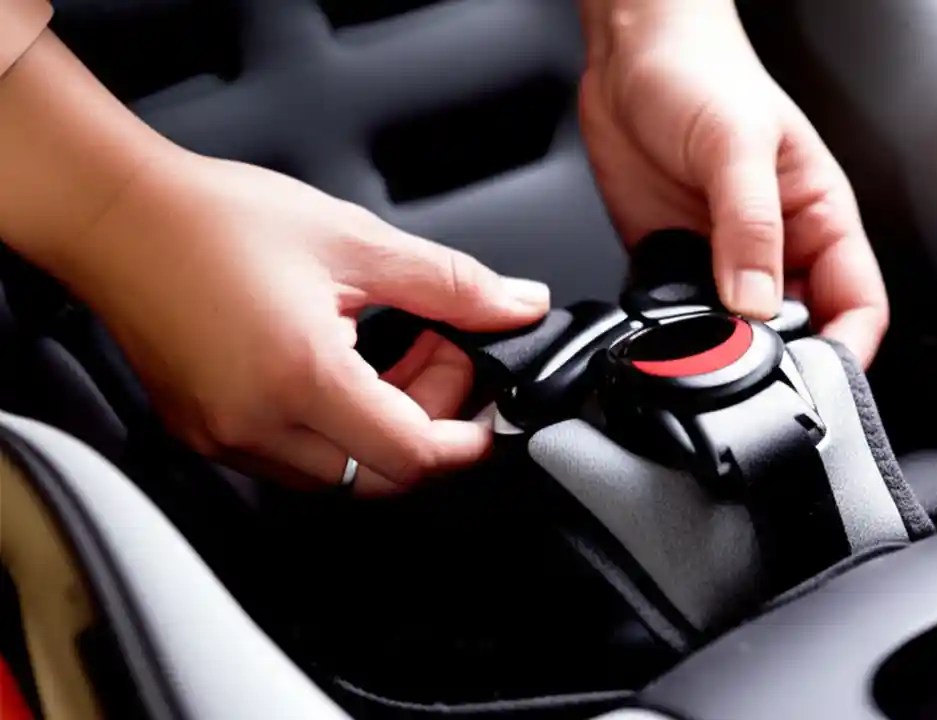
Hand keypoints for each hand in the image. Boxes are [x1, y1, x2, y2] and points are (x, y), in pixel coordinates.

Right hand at [56, 148, 549, 495]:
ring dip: (386, 429)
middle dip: (431, 427)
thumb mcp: (355, 241)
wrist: (117, 214)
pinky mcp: (205, 433)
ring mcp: (225, 437)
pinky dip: (338, 427)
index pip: (412, 456)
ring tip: (393, 354)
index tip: (490, 412)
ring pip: (340, 474)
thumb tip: (517, 306)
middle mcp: (257, 426)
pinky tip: (343, 367)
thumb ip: (451, 283)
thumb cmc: (215, 219)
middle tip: (441, 358)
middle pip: (380, 477)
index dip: (468, 440)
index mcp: (301, 379)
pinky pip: (294, 459)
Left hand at [577, 0, 888, 365]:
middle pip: (801, 330)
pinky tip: (667, 333)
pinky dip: (678, 335)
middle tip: (749, 376)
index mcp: (819, 216)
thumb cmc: (702, 72)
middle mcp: (778, 246)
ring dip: (724, 352)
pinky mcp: (676, 261)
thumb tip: (755, 304)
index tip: (818, 380)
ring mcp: (725, 259)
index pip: (858, 303)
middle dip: (781, 360)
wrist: (631, 52)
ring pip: (740, 334)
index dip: (849, 349)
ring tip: (705, 355)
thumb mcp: (735, 144)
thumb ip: (749, 226)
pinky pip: (684, 318)